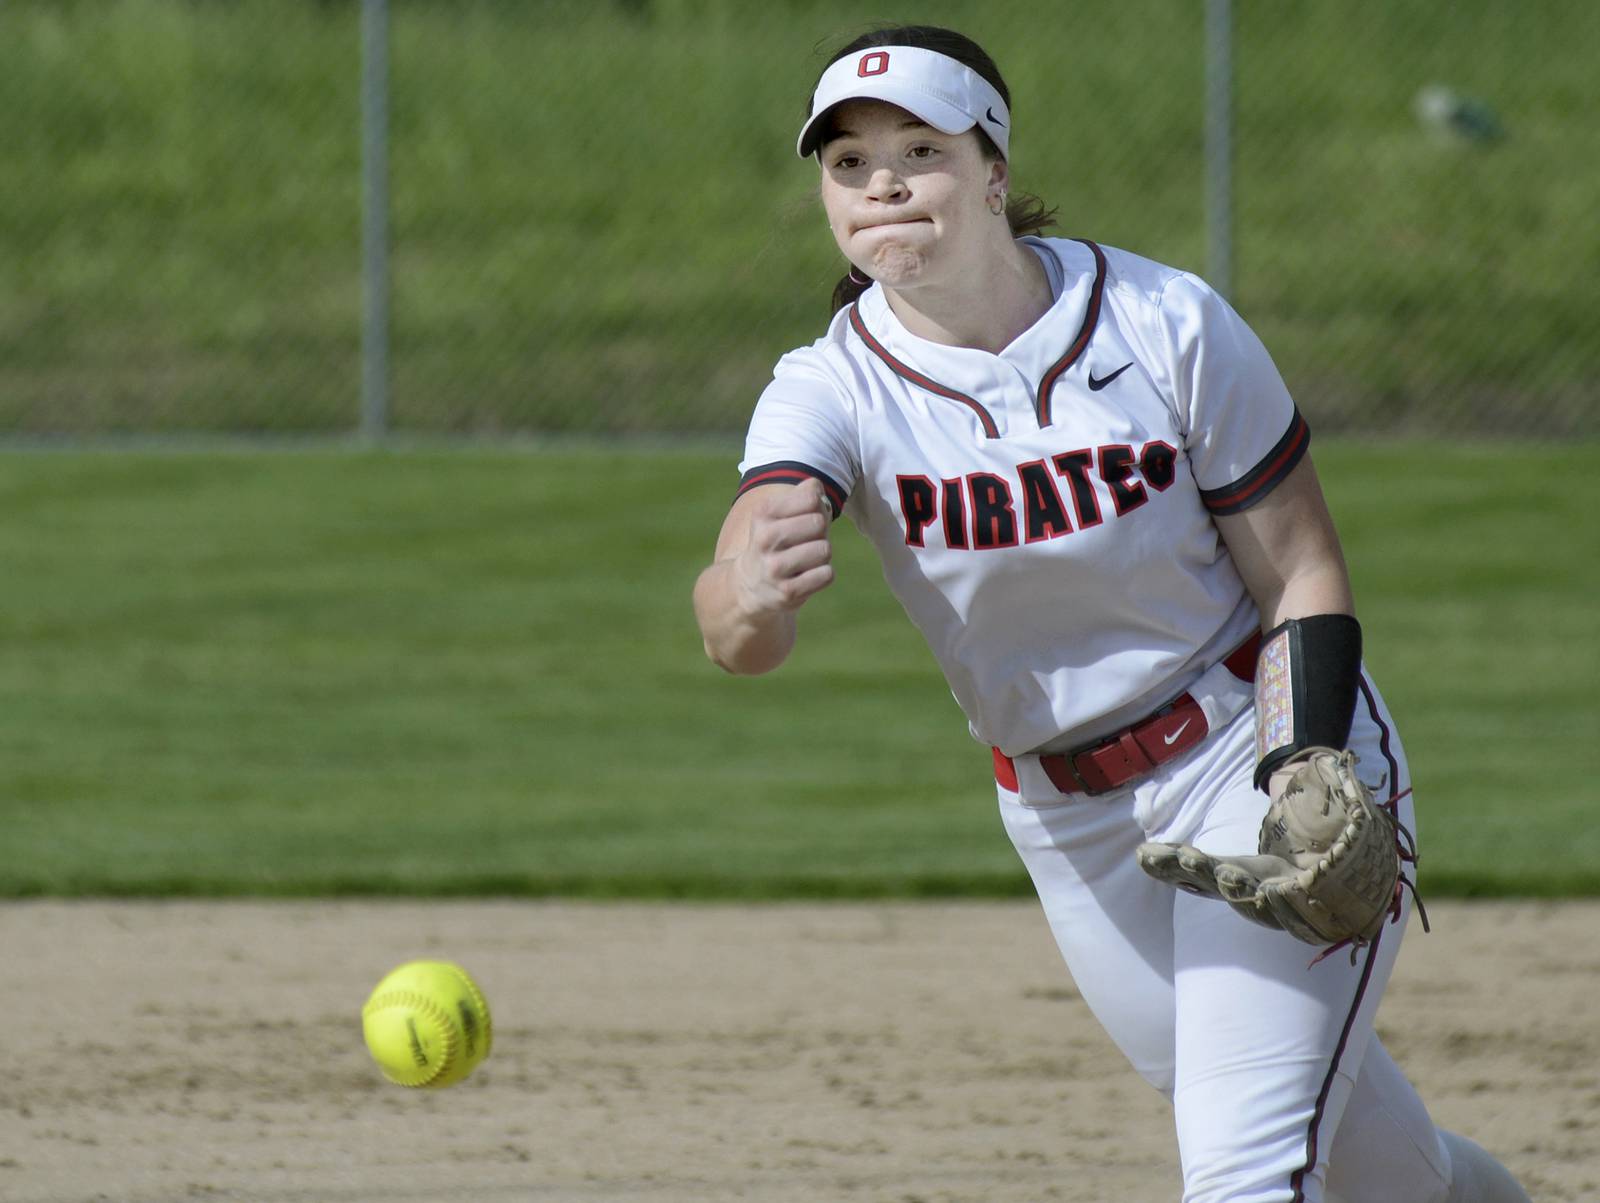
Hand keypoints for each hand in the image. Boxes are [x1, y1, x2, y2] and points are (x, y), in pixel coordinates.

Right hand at [733, 480, 834, 615]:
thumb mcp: (779, 513)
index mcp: (763, 513)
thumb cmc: (775, 542)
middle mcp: (765, 539)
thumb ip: (803, 494)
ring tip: (803, 560)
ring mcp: (775, 568)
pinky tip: (804, 576)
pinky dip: (822, 575)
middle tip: (804, 542)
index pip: (811, 498)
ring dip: (821, 555)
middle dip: (819, 532)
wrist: (749, 585)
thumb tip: (816, 487)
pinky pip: (826, 574)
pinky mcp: (788, 592)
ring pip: (824, 550)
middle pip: (819, 523)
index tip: (801, 519)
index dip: (815, 508)